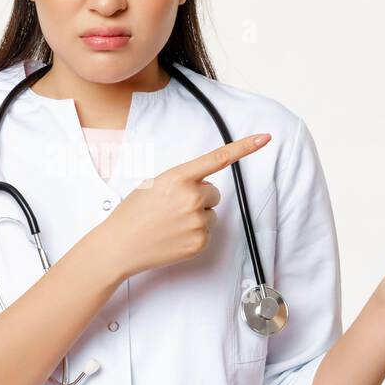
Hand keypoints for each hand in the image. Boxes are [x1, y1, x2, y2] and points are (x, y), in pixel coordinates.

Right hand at [98, 133, 272, 280]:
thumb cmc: (133, 214)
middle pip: (213, 192)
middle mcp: (192, 197)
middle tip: (173, 208)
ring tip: (170, 224)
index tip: (265, 138)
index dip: (244, 147)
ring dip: (196, 216)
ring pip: (210, 213)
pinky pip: (207, 231)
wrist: (120, 245)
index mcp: (178, 178)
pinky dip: (193, 233)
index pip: (218, 158)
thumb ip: (182, 181)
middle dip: (199, 198)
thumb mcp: (154, 185)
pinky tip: (174, 236)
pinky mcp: (200, 242)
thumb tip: (204, 188)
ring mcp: (198, 221)